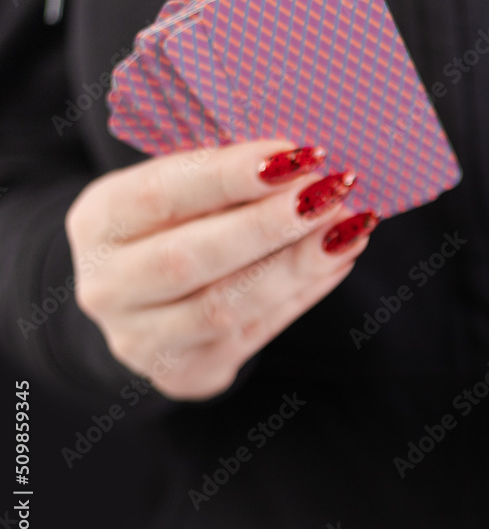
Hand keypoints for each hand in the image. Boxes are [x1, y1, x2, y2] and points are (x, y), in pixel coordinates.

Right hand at [66, 141, 373, 399]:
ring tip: (348, 232)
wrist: (142, 307)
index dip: (229, 175)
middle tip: (329, 195)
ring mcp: (141, 338)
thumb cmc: (171, 229)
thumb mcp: (177, 195)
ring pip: (227, 305)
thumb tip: (306, 164)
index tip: (294, 156)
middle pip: (191, 257)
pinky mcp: (182, 372)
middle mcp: (108, 285)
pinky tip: (337, 262)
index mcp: (100, 221)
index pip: (160, 193)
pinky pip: (254, 333)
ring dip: (298, 265)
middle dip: (269, 224)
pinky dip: (303, 294)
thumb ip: (226, 182)